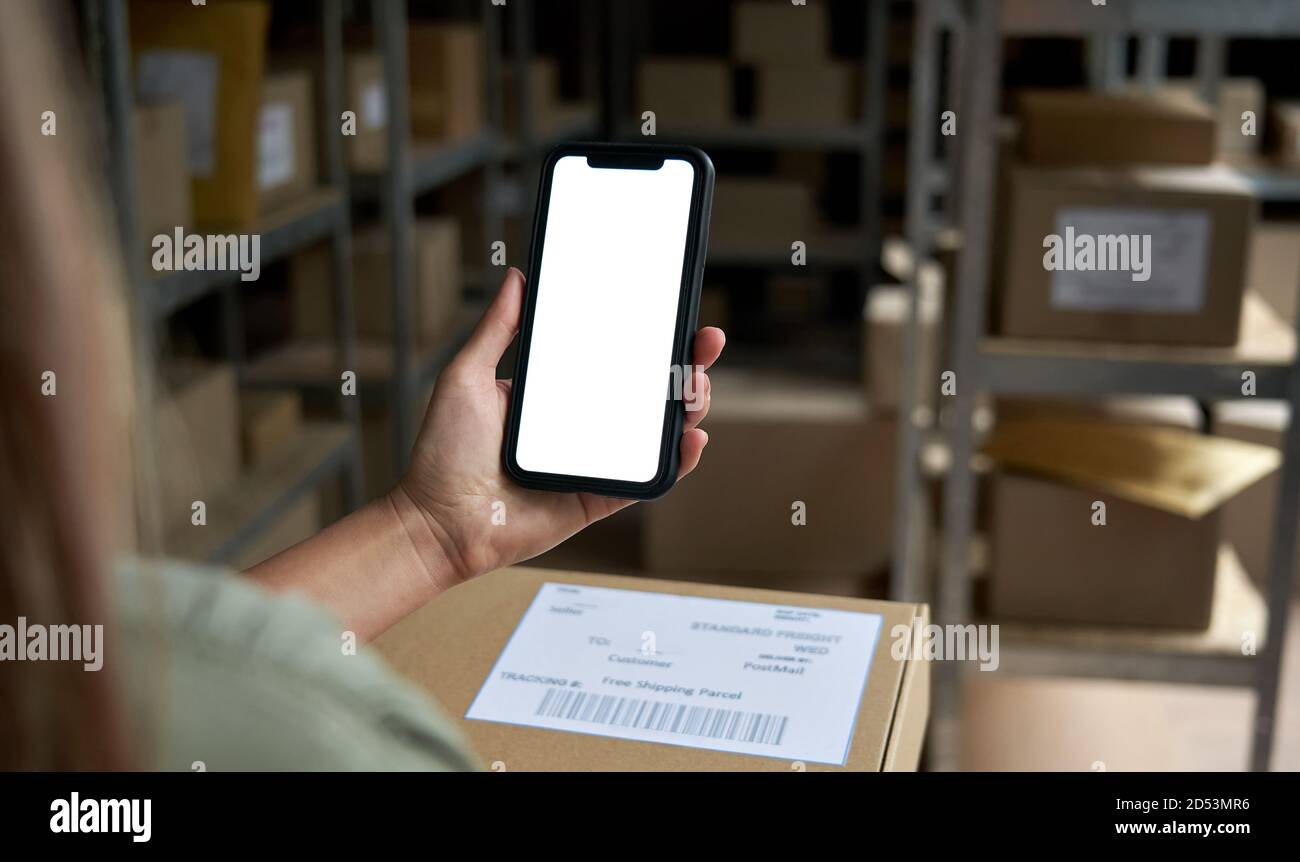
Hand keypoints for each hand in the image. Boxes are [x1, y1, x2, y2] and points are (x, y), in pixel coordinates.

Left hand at [393, 268, 724, 586]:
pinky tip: (691, 437)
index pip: (612, 358)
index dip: (648, 336)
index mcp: (554, 395)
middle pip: (646, 391)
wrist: (439, 521)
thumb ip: (496, 329)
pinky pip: (648, 479)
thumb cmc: (443, 454)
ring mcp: (593, 462)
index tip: (674, 312)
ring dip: (687, 407)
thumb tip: (517, 278)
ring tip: (695, 387)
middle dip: (685, 366)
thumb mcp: (467, 376)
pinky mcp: (599, 497)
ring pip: (657, 432)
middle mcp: (579, 426)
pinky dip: (677, 460)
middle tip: (703, 343)